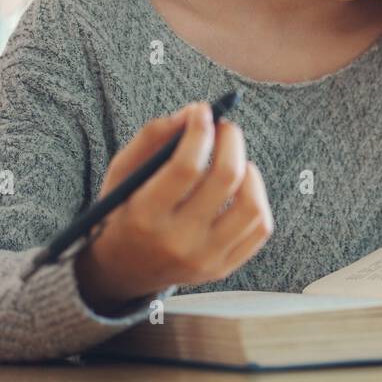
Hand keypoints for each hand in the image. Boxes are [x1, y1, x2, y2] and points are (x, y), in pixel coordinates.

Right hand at [74, 102, 273, 314]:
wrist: (122, 270)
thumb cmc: (124, 210)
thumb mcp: (122, 173)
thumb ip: (152, 137)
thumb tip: (195, 112)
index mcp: (145, 216)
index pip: (186, 167)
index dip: (200, 131)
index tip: (203, 110)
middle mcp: (177, 242)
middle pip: (225, 179)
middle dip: (230, 140)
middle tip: (225, 126)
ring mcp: (205, 260)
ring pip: (251, 206)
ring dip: (249, 170)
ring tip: (235, 160)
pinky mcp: (223, 268)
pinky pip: (259, 229)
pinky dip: (257, 198)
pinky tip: (242, 186)